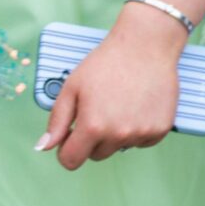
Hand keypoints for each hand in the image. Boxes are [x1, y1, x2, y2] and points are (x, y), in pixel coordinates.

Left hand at [38, 3, 183, 169]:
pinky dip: (138, 129)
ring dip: (117, 133)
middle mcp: (119, 135)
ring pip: (120, 147)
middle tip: (101, 109)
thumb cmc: (106, 63)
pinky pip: (142, 141)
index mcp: (93, 127)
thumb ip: (57, 121)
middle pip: (96, 155)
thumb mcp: (72, 87)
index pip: (71, 161)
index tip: (72, 133)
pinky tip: (139, 106)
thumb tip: (44, 147)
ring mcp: (142, 132)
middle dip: (93, 138)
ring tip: (122, 103)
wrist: (147, 44)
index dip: (66, 148)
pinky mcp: (161, 128)